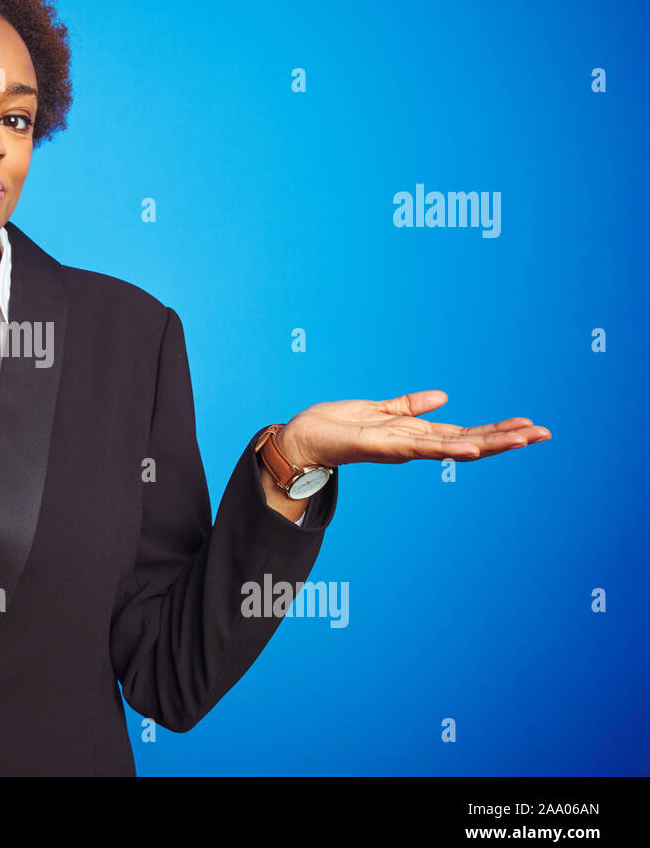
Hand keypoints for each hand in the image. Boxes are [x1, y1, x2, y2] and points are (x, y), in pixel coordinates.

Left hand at [275, 390, 550, 467]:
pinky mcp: (384, 446)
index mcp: (416, 433)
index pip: (465, 433)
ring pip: (453, 448)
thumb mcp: (380, 410)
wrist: (304, 437)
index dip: (496, 431)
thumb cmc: (337, 426)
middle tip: (544, 434)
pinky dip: (446, 450)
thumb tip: (443, 397)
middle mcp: (413, 444)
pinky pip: (421, 449)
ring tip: (522, 440)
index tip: (529, 427)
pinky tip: (471, 450)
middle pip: (469, 442)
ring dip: (489, 445)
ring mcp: (402, 448)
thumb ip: (410, 406)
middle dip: (506, 439)